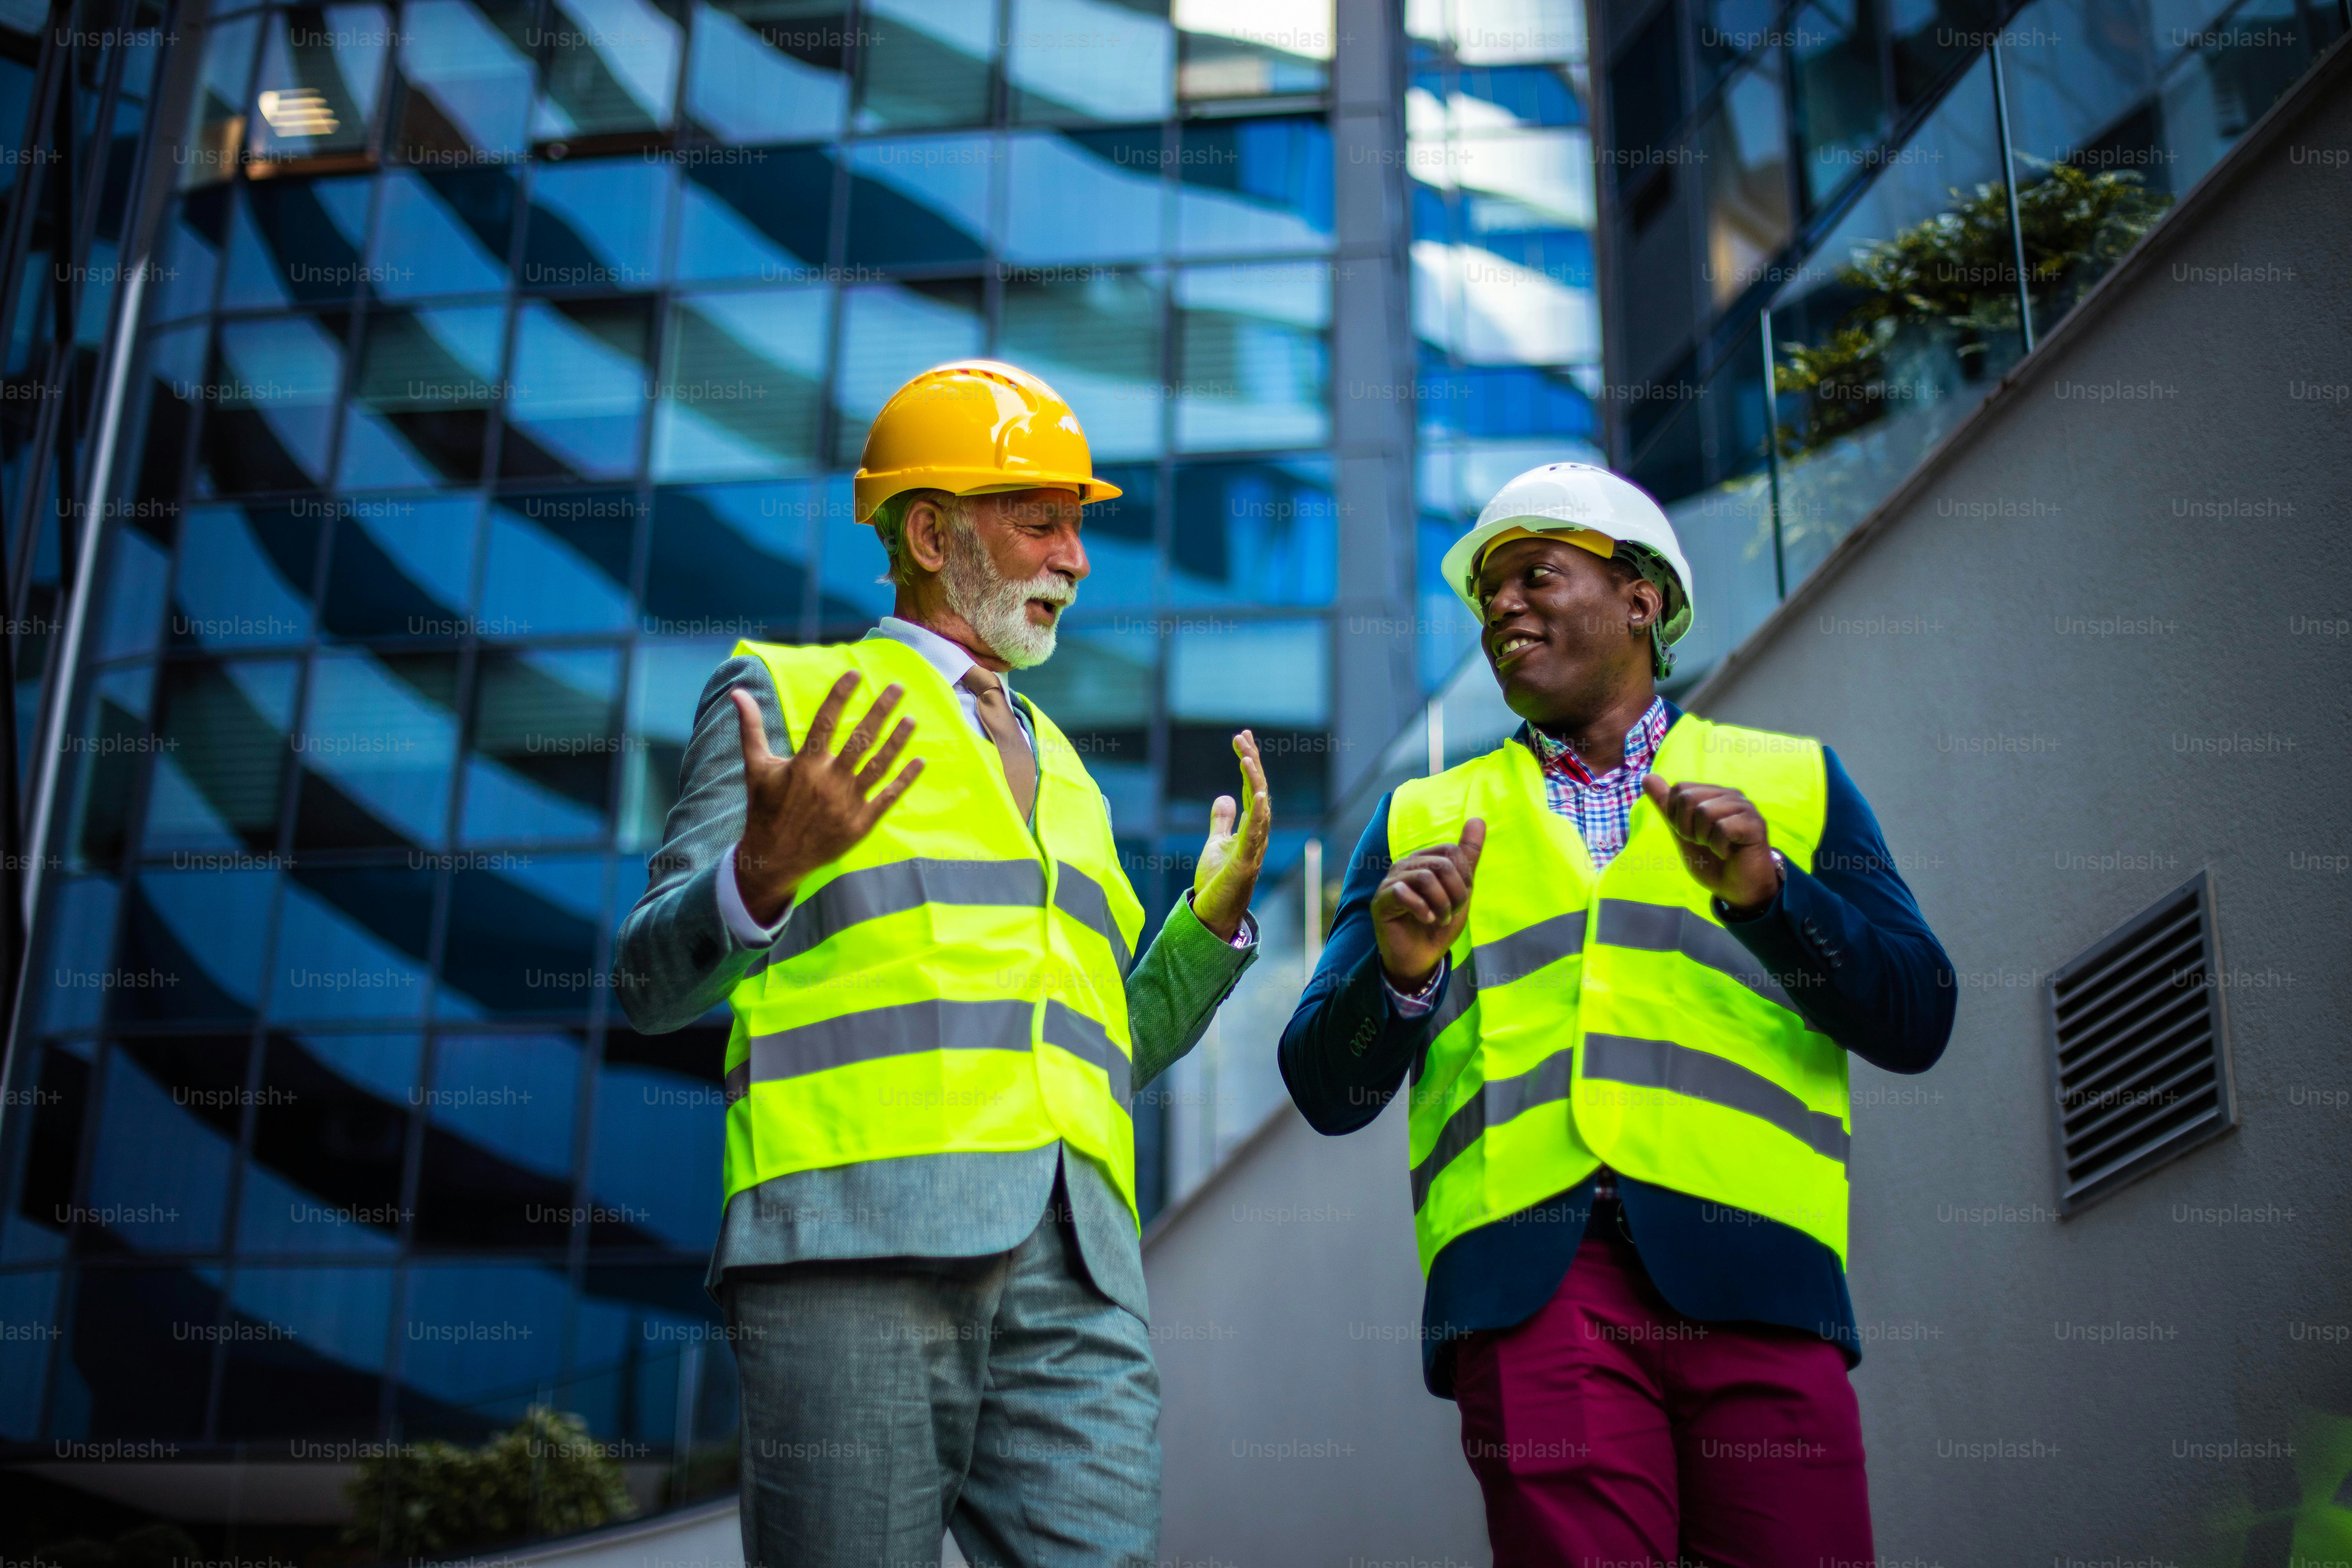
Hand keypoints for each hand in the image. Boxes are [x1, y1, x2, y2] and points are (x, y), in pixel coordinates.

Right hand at [732, 675, 922, 924]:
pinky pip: (887, 797)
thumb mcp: (755, 767)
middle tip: (897, 688)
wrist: (773, 859)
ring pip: (879, 765)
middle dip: (881, 710)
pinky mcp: (859, 824)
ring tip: (911, 720)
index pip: (825, 721)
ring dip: (897, 741)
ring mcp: (847, 804)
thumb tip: (738, 693)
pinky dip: (904, 779)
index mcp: (804, 765)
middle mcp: (828, 782)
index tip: (855, 673)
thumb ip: (751, 728)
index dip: (840, 695)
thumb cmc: (764, 808)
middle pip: (861, 739)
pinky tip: (919, 761)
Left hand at [1190, 730, 1271, 941]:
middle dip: (1252, 763)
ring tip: (1247, 757)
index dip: (1249, 762)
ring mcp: (1254, 849)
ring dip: (1255, 782)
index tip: (1241, 737)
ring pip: (1260, 808)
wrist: (1213, 915)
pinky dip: (1259, 814)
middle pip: (1259, 791)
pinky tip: (1259, 794)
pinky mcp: (1245, 864)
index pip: (1253, 788)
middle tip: (1242, 736)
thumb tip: (1225, 797)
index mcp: (1250, 828)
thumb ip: (1222, 821)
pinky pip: (1255, 835)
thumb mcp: (1215, 843)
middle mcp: (1257, 835)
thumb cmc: (1217, 882)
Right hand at [1371, 820, 1485, 990]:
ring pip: (1426, 877)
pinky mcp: (1381, 901)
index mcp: (1424, 859)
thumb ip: (1468, 856)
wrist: (1421, 958)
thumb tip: (1478, 819)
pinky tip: (1425, 920)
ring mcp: (1390, 882)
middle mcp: (1405, 865)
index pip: (1452, 851)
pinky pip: (1403, 892)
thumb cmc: (1438, 923)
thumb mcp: (1460, 889)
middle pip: (1442, 863)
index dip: (1463, 878)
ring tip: (1438, 918)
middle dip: (1455, 894)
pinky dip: (1422, 910)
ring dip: (1441, 904)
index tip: (1459, 900)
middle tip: (1449, 913)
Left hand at [1640, 775, 1781, 917]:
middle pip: (1688, 797)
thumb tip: (1647, 777)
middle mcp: (1731, 795)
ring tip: (1716, 847)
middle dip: (1686, 827)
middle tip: (1702, 842)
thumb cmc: (1711, 860)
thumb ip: (1666, 805)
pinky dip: (1718, 847)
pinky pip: (1723, 828)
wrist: (1736, 889)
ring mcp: (1745, 808)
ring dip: (1703, 838)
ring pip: (1705, 812)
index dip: (1675, 816)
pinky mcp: (1755, 824)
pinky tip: (1727, 853)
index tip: (1690, 834)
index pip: (1679, 788)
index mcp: (1714, 793)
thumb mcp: (1682, 831)